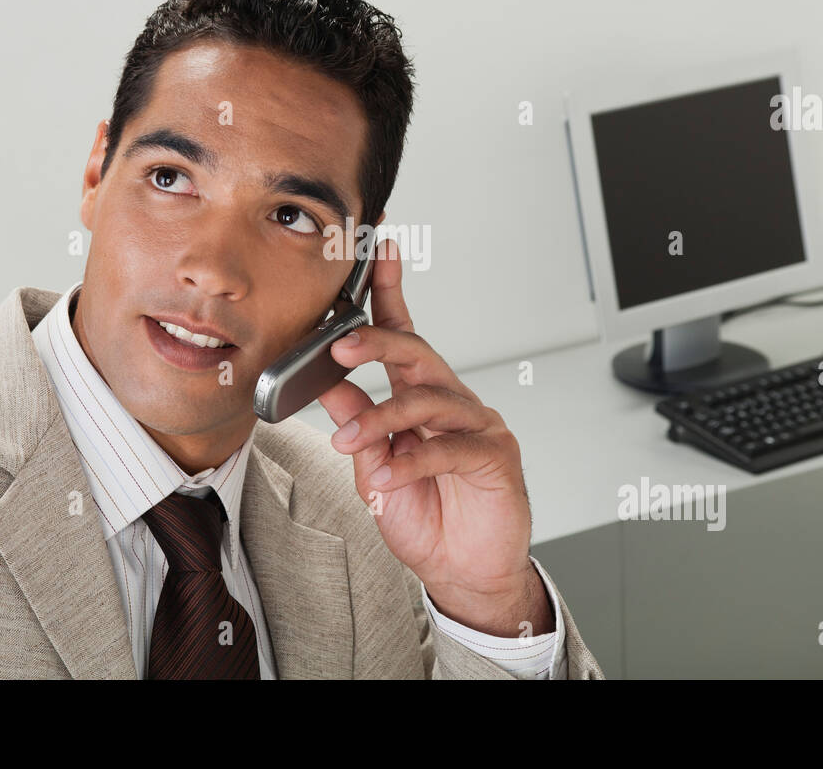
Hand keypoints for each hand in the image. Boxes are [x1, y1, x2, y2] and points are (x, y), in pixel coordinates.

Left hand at [317, 238, 553, 637]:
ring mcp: (477, 425)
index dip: (390, 289)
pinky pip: (448, 448)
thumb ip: (357, 425)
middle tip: (341, 347)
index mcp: (421, 397)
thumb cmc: (426, 518)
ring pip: (427, 401)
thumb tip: (327, 385)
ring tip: (351, 444)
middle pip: (417, 353)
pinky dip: (412, 461)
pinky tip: (389, 477)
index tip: (378, 248)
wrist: (463, 573)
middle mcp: (451, 402)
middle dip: (378, 343)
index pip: (403, 333)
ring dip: (382, 419)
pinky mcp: (495, 456)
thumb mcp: (373, 469)